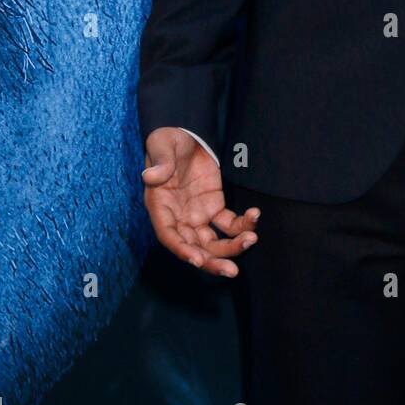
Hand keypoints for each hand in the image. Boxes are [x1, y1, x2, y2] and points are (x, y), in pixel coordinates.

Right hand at [142, 127, 259, 276]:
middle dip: (212, 261)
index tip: (197, 260)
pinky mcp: (214, 207)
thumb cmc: (168, 141)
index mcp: (160, 208)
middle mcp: (179, 218)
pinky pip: (228, 223)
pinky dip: (242, 225)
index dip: (181, 250)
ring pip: (213, 242)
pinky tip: (254, 215)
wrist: (185, 134)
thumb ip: (159, 162)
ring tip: (251, 240)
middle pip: (194, 248)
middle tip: (232, 270)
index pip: (169, 236)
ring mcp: (197, 215)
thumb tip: (150, 176)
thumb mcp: (161, 146)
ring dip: (232, 247)